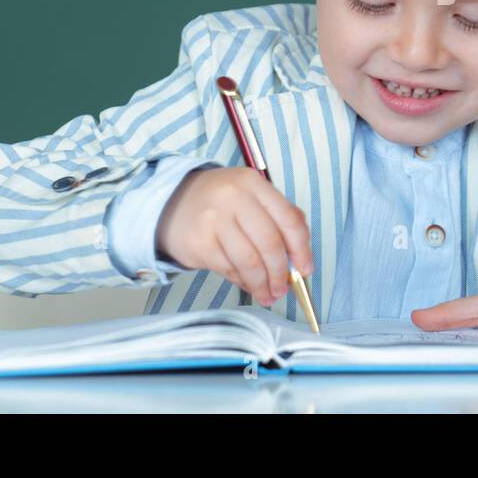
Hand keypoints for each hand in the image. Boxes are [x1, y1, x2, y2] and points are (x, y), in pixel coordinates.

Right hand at [154, 166, 313, 306]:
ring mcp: (214, 220)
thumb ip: (280, 217)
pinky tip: (248, 285)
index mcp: (253, 183)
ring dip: (263, 284)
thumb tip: (300, 256)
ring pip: (250, 261)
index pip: (288, 219)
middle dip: (281, 272)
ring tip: (268, 295)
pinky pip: (229, 269)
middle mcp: (233, 197)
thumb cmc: (220, 203)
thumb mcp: (251, 196)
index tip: (306, 268)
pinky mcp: (199, 243)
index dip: (301, 249)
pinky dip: (243, 282)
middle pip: (270, 242)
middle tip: (285, 288)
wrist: (171, 203)